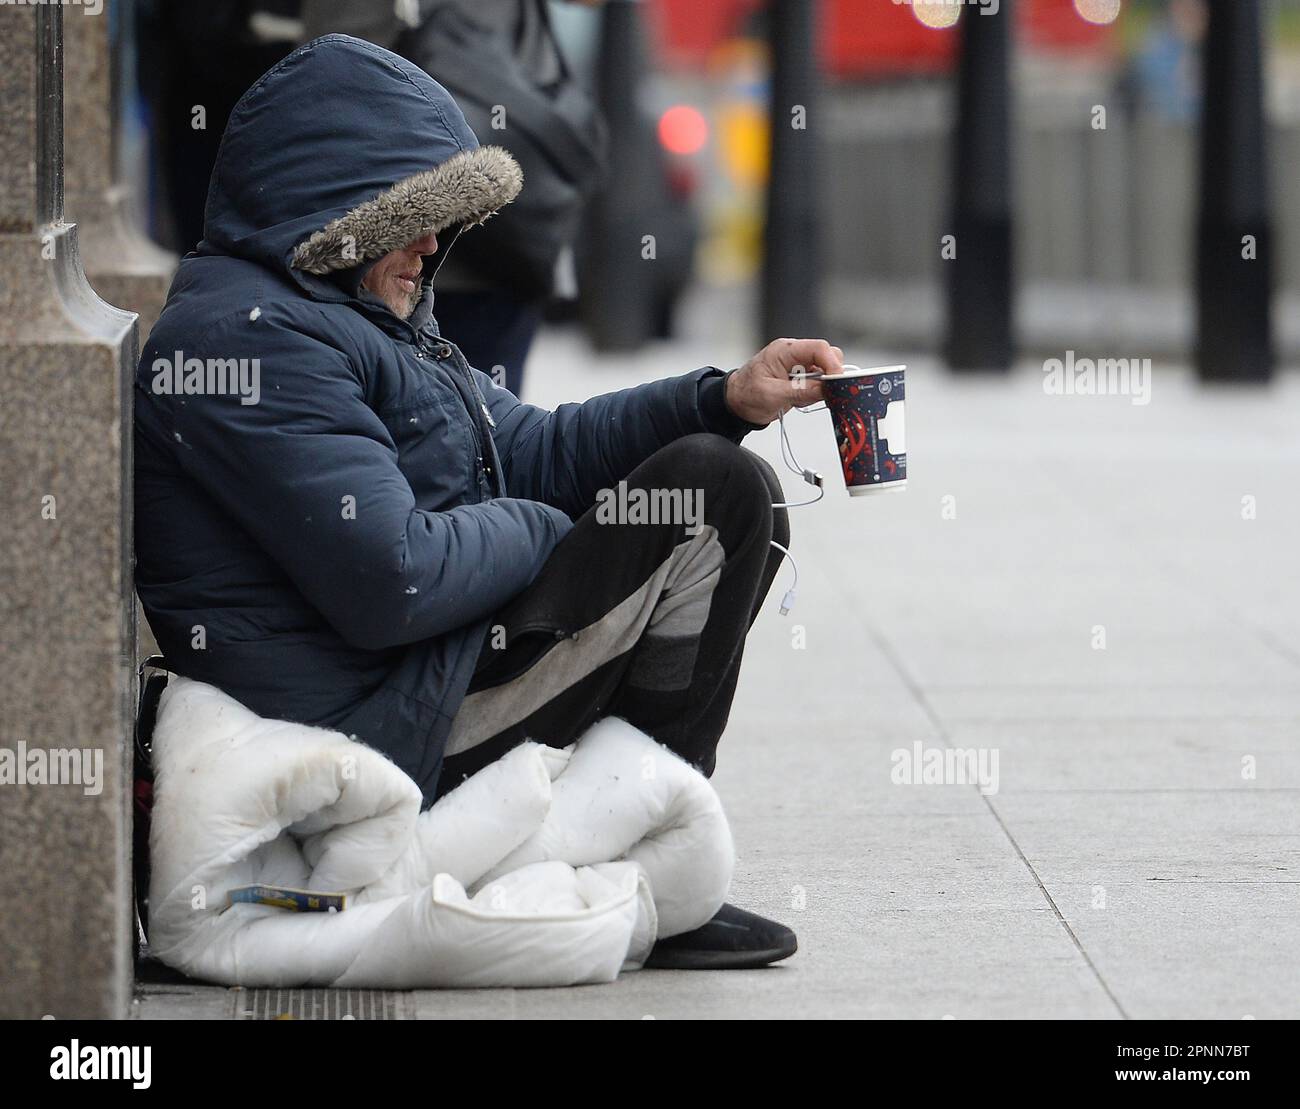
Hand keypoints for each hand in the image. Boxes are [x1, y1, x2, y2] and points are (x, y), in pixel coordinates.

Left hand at [724, 338, 844, 425]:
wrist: (735, 403)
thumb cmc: (745, 395)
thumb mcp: (772, 395)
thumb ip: (800, 391)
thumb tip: (825, 389)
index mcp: (784, 350)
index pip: (818, 348)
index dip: (832, 364)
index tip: (837, 381)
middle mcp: (794, 354)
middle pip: (826, 356)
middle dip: (830, 375)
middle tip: (824, 393)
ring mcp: (798, 366)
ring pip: (825, 369)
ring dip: (822, 386)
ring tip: (802, 399)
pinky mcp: (800, 378)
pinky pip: (819, 382)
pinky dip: (817, 393)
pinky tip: (800, 400)